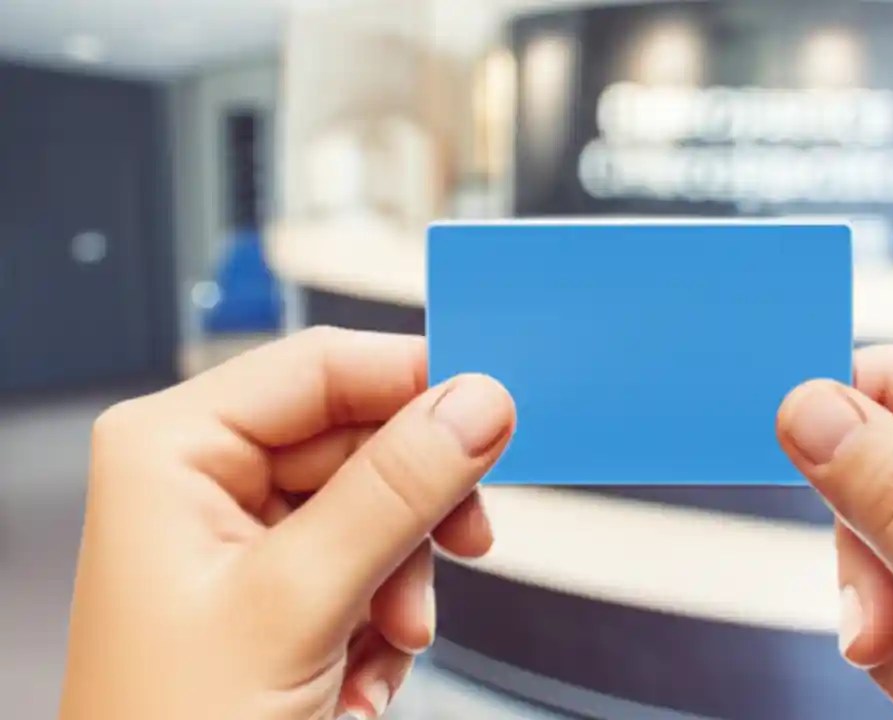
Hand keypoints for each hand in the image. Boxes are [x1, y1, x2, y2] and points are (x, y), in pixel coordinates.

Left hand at [60, 328, 515, 719]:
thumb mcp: (297, 604)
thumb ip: (394, 493)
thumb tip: (475, 405)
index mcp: (172, 449)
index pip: (322, 366)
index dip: (416, 380)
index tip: (497, 408)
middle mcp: (203, 477)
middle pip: (361, 438)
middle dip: (412, 515)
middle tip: (465, 542)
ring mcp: (240, 533)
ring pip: (378, 506)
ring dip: (404, 579)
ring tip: (390, 641)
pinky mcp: (275, 585)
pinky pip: (371, 561)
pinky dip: (386, 617)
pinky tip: (358, 671)